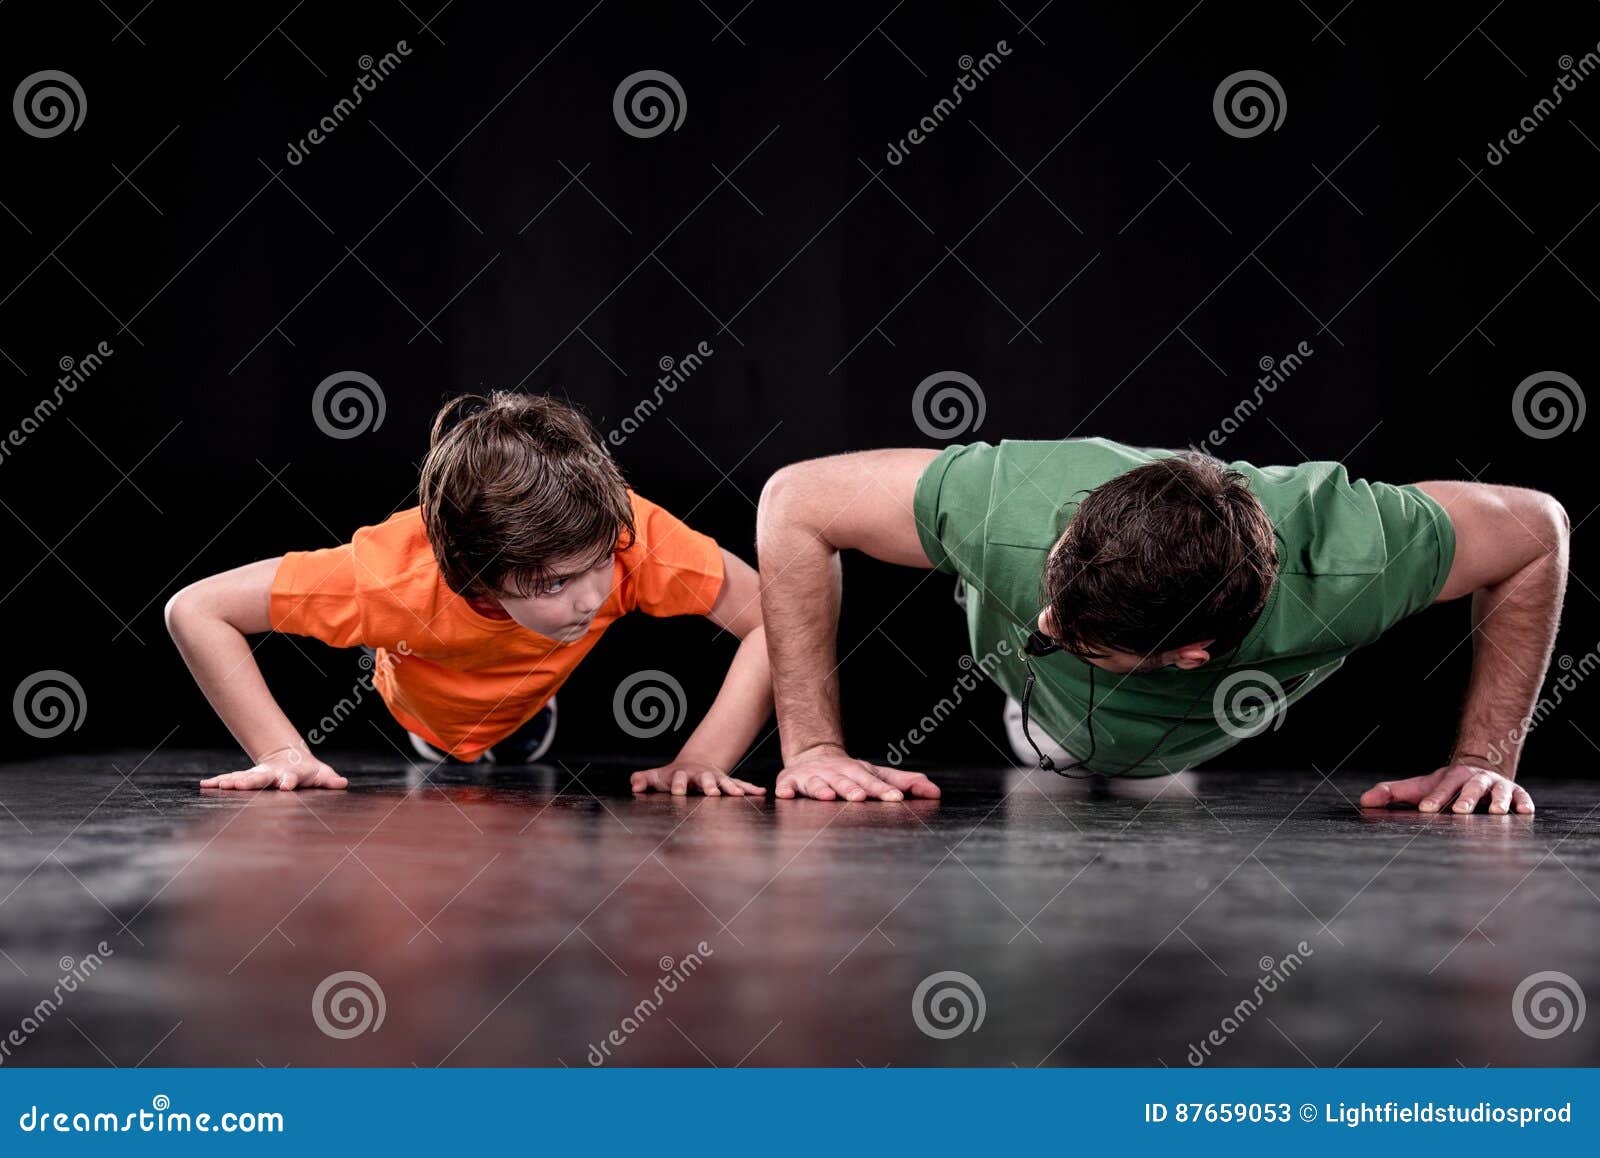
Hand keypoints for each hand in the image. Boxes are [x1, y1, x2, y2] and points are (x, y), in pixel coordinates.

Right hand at [200, 748, 348, 790]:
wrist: (291, 758)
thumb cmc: (309, 772)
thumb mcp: (322, 775)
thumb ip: (330, 779)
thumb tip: (343, 783)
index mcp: (291, 774)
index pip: (290, 778)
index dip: (288, 781)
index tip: (285, 785)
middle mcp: (272, 774)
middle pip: (261, 778)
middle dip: (251, 781)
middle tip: (240, 785)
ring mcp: (258, 775)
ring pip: (242, 778)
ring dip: (230, 781)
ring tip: (217, 785)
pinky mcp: (247, 778)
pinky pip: (230, 780)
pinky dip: (218, 782)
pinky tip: (204, 785)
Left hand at [630, 758, 766, 796]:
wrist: (694, 765)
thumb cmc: (672, 776)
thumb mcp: (657, 777)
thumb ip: (643, 779)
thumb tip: (634, 785)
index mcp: (682, 775)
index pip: (679, 779)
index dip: (678, 784)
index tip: (678, 792)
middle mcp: (701, 776)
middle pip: (705, 779)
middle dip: (708, 786)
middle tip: (712, 793)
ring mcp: (715, 779)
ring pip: (725, 783)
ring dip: (731, 788)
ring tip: (739, 795)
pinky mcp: (727, 782)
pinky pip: (740, 784)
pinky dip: (750, 788)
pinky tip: (761, 792)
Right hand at [774, 745, 940, 802]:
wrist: (814, 756)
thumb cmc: (850, 772)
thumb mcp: (876, 775)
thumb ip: (904, 783)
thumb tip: (935, 792)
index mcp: (857, 772)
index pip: (872, 782)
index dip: (883, 790)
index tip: (896, 798)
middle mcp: (835, 773)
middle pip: (845, 781)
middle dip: (852, 789)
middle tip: (861, 798)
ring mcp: (812, 777)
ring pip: (817, 784)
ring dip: (821, 789)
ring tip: (829, 797)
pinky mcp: (790, 782)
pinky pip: (786, 787)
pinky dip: (785, 790)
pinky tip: (785, 795)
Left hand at [1359, 762, 1532, 814]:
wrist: (1480, 767)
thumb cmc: (1445, 785)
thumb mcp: (1419, 787)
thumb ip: (1392, 793)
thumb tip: (1364, 801)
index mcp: (1452, 777)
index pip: (1441, 787)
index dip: (1434, 798)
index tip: (1426, 810)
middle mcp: (1475, 779)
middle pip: (1470, 787)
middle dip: (1465, 799)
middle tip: (1459, 812)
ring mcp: (1496, 786)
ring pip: (1498, 791)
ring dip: (1497, 801)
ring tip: (1496, 813)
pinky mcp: (1515, 793)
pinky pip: (1521, 797)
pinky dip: (1523, 803)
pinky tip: (1524, 812)